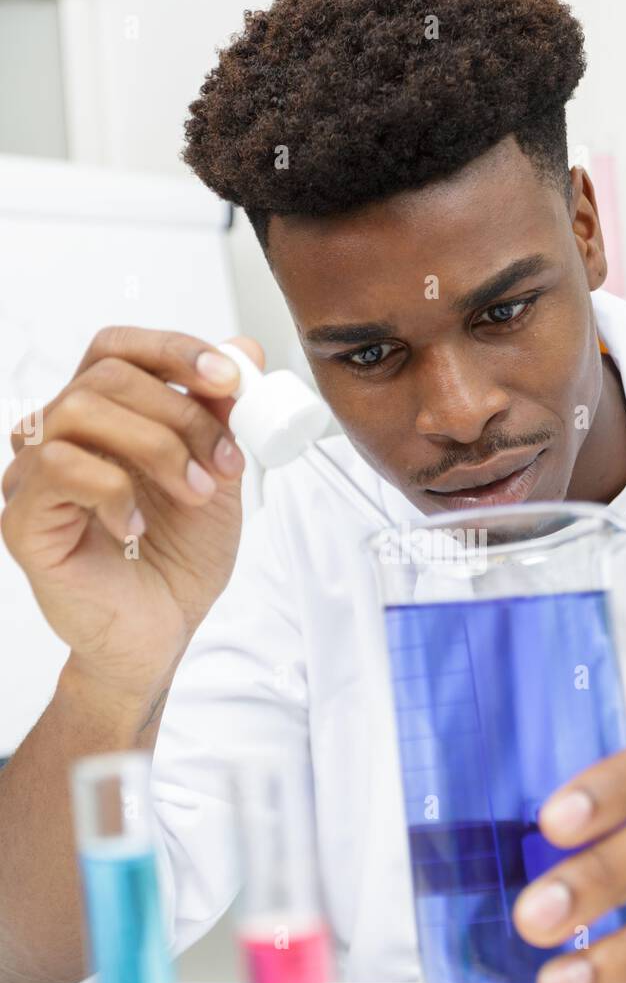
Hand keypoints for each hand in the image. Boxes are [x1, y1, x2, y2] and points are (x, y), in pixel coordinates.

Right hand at [1, 327, 261, 698]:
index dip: (173, 350)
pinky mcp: (25, 519)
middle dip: (182, 411)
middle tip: (226, 462)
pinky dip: (113, 489)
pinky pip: (58, 469)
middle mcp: (60, 436)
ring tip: (196, 494)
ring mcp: (35, 476)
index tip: (230, 378)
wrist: (161, 634)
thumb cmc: (178, 558)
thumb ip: (225, 414)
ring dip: (157, 447)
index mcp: (104, 416)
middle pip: (106, 375)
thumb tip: (245, 349)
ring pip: (79, 411)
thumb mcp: (220, 475)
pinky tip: (138, 527)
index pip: (118, 349)